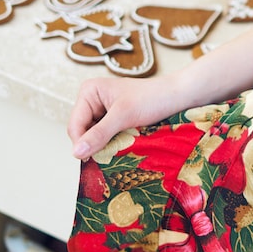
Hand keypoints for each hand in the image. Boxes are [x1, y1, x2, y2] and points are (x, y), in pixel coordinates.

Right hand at [67, 73, 183, 160]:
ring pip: (94, 137)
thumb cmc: (153, 98)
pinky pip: (106, 137)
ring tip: (120, 147)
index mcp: (89, 92)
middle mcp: (92, 100)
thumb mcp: (124, 116)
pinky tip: (123, 145)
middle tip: (110, 153)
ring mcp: (103, 110)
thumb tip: (76, 153)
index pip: (75, 125)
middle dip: (94, 144)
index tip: (91, 160)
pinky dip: (112, 144)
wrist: (177, 96)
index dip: (81, 143)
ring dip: (104, 145)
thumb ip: (99, 134)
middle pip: (82, 132)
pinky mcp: (114, 120)